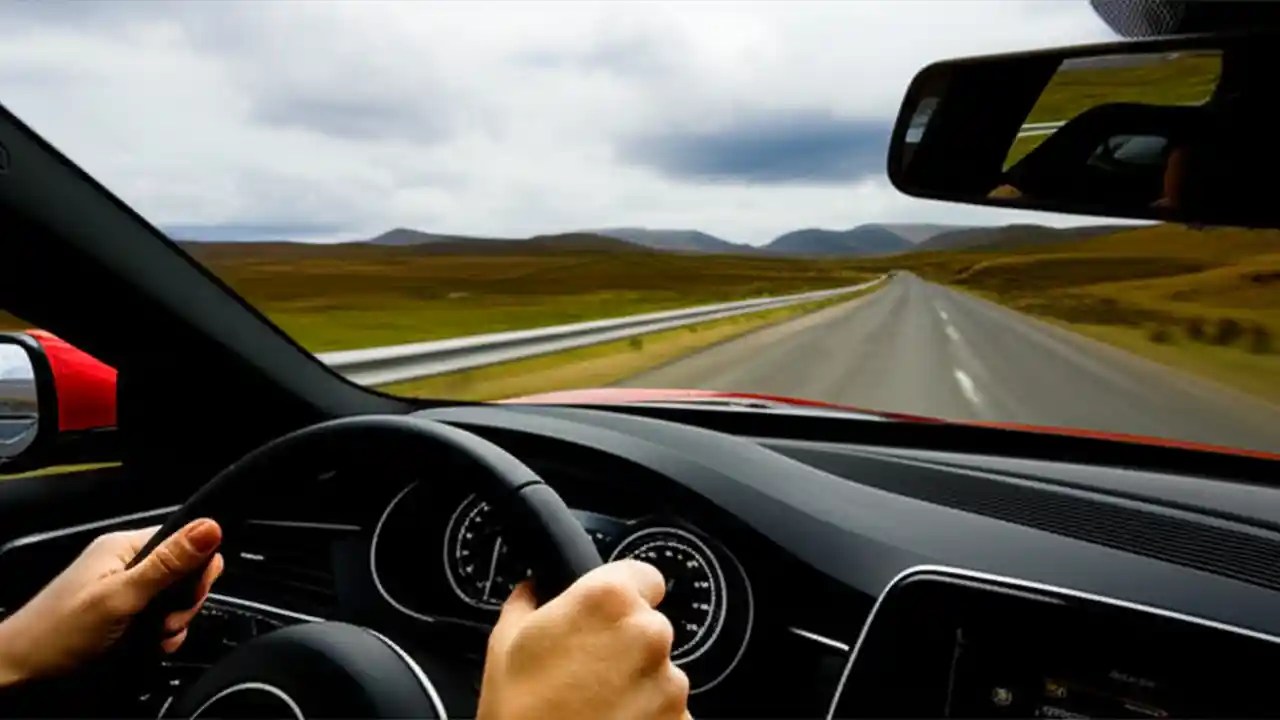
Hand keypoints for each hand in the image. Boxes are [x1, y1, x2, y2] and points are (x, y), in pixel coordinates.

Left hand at [0, 519, 224, 686]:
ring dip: (175, 621)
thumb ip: (167, 564)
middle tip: (165, 622)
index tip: (187, 595)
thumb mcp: (120, 596)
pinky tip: (153, 644)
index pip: (185, 541)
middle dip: (185, 601)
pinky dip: (165, 634)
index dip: (198, 567)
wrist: (20, 670)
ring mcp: (126, 590)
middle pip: (185, 572)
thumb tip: (212, 525)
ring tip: (155, 637)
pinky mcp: (125, 615)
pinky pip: (162, 618)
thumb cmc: (60, 631)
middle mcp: (127, 564)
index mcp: (125, 546)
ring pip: (176, 599)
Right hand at [477, 560, 690, 719]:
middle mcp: (649, 634)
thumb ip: (529, 601)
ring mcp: (670, 682)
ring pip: (659, 669)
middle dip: (624, 642)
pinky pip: (667, 708)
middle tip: (587, 668)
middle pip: (650, 625)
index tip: (606, 614)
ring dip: (636, 681)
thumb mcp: (505, 642)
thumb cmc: (519, 713)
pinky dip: (647, 714)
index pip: (644, 576)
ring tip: (595, 703)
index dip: (625, 593)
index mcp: (608, 599)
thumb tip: (533, 590)